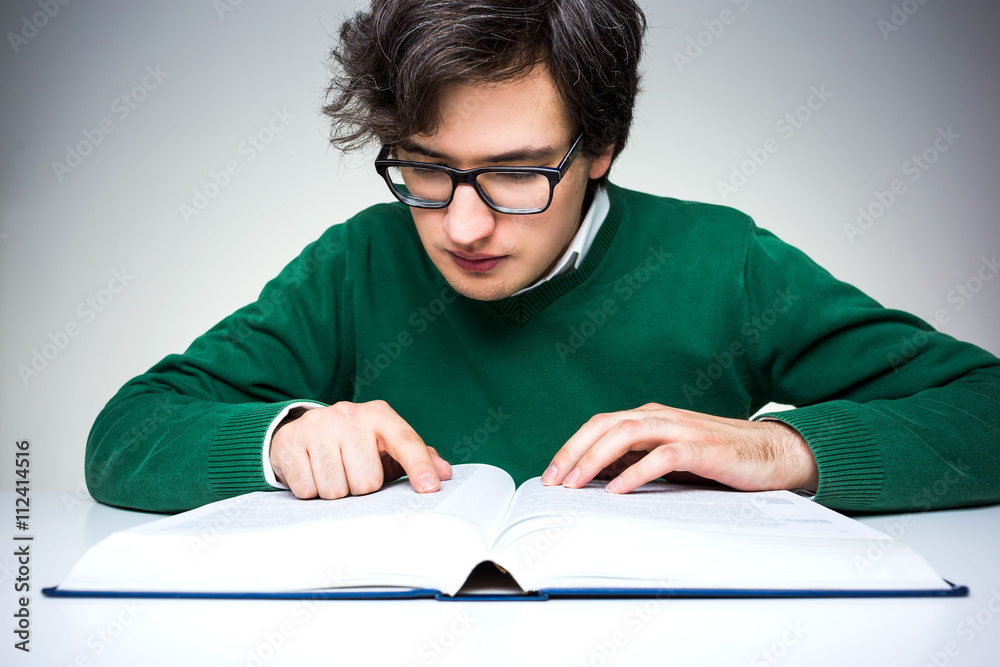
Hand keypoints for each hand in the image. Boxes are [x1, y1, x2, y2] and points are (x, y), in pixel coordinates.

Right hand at [270, 400, 451, 498]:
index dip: (419, 466)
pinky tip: (312, 473)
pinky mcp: (290, 441)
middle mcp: (349, 415)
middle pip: (367, 480)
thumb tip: (444, 473)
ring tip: (332, 472)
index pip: (405, 441)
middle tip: (353, 473)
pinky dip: (310, 490)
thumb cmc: (354, 444)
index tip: (429, 489)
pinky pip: (307, 489)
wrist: (301, 431)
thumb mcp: (386, 446)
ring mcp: (318, 426)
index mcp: (379, 415)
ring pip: (335, 489)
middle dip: (361, 487)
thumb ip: (417, 457)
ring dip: (335, 491)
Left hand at [540, 403, 817, 494]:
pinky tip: (619, 489)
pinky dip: (636, 472)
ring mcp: (682, 430)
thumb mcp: (670, 457)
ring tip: (576, 483)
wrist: (773, 453)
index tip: (551, 475)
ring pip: (627, 434)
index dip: (571, 447)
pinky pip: (662, 456)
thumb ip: (636, 460)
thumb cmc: (718, 458)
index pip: (599, 425)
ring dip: (595, 459)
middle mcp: (661, 418)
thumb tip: (595, 477)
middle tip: (554, 482)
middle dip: (574, 452)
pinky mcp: (703, 449)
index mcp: (650, 418)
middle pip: (605, 425)